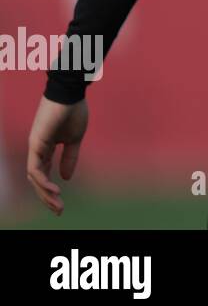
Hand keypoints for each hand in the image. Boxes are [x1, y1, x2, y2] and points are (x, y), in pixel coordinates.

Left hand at [27, 96, 88, 215]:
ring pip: (34, 177)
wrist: (71, 93)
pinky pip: (35, 168)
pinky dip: (43, 181)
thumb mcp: (74, 139)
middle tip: (59, 211)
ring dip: (44, 193)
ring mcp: (34, 147)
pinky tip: (54, 190)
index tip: (61, 204)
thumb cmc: (73, 112)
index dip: (50, 190)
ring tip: (57, 204)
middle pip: (37, 179)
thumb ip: (70, 158)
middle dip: (46, 197)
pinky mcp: (35, 144)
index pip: (44, 174)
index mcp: (45, 148)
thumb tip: (66, 178)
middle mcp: (36, 150)